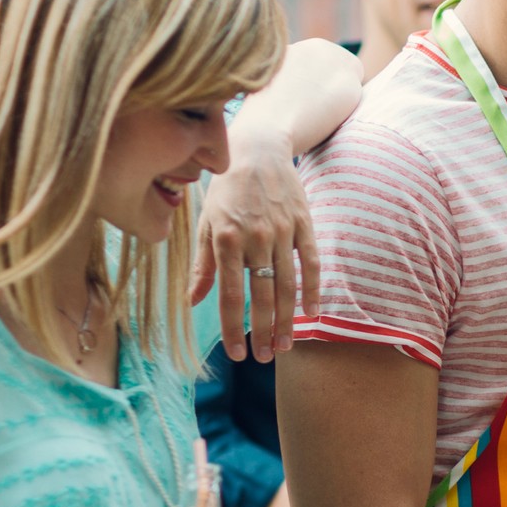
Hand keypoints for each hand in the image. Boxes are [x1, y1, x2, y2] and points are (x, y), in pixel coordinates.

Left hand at [192, 122, 321, 364]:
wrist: (258, 148)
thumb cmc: (226, 188)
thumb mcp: (206, 222)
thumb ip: (203, 264)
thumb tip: (192, 300)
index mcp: (226, 239)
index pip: (228, 294)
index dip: (232, 327)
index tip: (236, 354)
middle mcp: (255, 238)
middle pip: (262, 296)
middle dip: (263, 331)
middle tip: (263, 358)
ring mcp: (283, 231)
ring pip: (288, 285)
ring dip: (288, 319)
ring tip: (285, 346)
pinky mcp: (304, 224)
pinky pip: (311, 263)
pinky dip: (314, 290)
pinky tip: (313, 313)